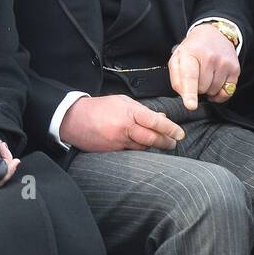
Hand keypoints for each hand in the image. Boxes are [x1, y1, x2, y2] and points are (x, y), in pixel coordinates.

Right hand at [59, 94, 183, 152]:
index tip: (180, 133)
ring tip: (162, 144)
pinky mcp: (112, 151)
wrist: (74, 119)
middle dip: (166, 141)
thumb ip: (142, 111)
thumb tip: (161, 118)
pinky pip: (131, 152)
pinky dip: (139, 149)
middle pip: (152, 138)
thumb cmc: (99, 108)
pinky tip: (143, 147)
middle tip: (174, 142)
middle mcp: (125, 128)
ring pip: (143, 147)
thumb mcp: (122, 102)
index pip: (154, 121)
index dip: (170, 128)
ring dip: (154, 146)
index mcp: (129, 112)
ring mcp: (118, 141)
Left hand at [168, 24, 239, 109]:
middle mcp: (210, 57)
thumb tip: (184, 96)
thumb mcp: (177, 59)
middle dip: (197, 88)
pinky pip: (227, 93)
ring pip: (214, 91)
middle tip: (197, 75)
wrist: (213, 34)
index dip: (190, 93)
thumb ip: (176, 79)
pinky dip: (219, 93)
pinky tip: (215, 83)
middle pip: (202, 88)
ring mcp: (224, 63)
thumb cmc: (192, 50)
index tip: (190, 105)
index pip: (190, 76)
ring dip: (208, 89)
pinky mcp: (235, 69)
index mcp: (191, 54)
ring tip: (206, 75)